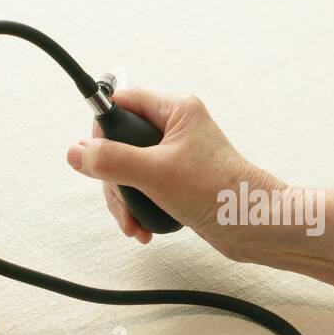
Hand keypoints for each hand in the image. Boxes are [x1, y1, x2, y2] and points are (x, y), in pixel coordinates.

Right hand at [66, 89, 282, 259]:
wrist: (257, 227)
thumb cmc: (221, 192)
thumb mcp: (156, 173)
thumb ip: (112, 160)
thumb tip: (76, 152)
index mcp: (176, 111)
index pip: (122, 104)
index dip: (103, 131)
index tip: (97, 158)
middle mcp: (177, 130)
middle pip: (121, 144)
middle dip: (114, 180)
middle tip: (121, 202)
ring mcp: (178, 159)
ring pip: (130, 172)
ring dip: (126, 201)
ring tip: (134, 225)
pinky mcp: (181, 184)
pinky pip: (146, 191)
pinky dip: (141, 210)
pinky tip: (145, 229)